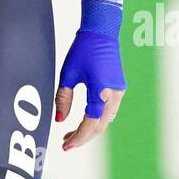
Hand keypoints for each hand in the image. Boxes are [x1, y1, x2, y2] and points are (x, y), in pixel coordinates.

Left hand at [55, 28, 126, 150]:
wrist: (102, 33)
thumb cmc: (83, 50)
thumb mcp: (67, 74)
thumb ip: (63, 98)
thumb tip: (59, 120)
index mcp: (100, 90)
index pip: (90, 123)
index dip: (78, 137)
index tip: (66, 145)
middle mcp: (113, 94)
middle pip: (99, 125)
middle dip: (83, 136)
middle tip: (66, 142)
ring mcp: (118, 92)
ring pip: (105, 120)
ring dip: (89, 129)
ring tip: (70, 134)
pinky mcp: (118, 89)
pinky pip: (108, 111)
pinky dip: (96, 119)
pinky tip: (83, 120)